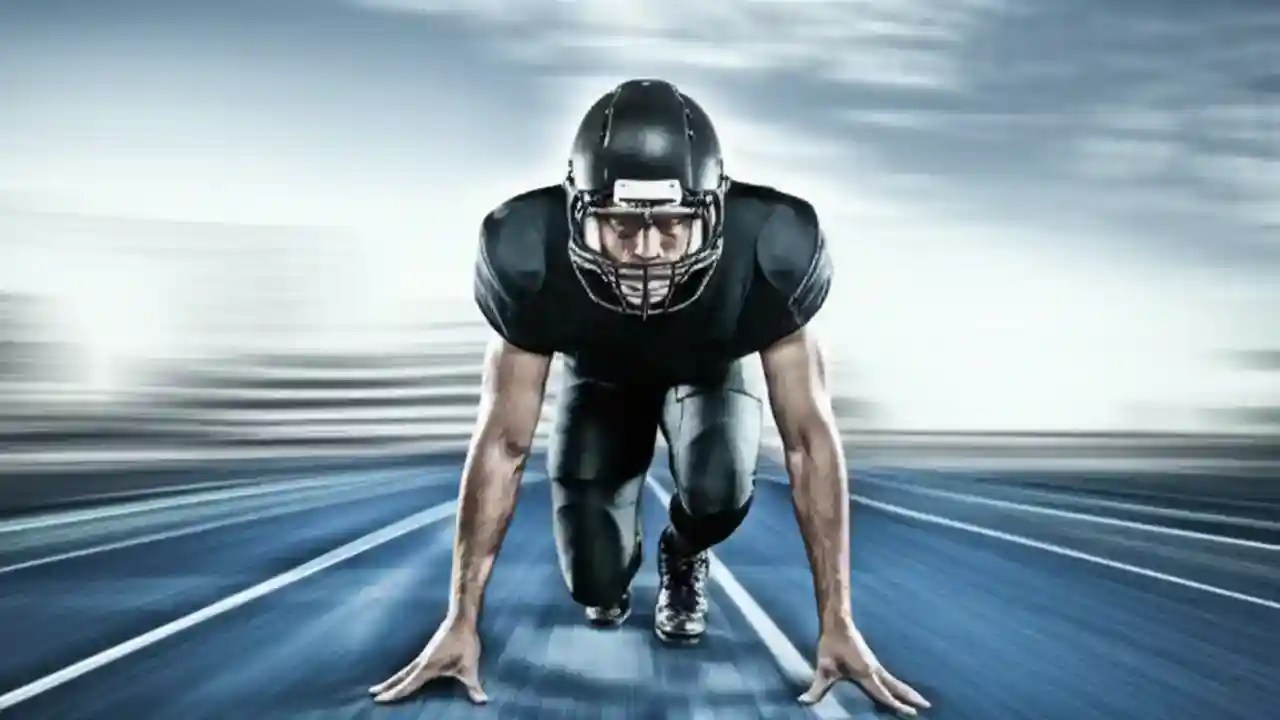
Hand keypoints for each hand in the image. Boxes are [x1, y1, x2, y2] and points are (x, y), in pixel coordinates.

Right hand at [369, 616, 487, 704]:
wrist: (461, 618)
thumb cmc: (464, 642)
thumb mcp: (470, 666)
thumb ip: (473, 686)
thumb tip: (483, 701)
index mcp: (427, 667)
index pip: (407, 685)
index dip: (394, 694)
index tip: (379, 700)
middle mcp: (421, 662)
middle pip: (400, 677)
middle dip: (387, 687)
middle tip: (372, 694)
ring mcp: (423, 655)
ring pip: (404, 670)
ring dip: (393, 679)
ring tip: (382, 686)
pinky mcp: (428, 651)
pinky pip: (411, 665)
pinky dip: (403, 672)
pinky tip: (406, 674)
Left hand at [798, 622, 929, 716]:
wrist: (837, 623)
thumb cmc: (830, 645)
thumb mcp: (823, 667)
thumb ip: (816, 687)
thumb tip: (803, 701)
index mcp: (866, 673)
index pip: (884, 694)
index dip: (897, 705)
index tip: (911, 713)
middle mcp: (874, 669)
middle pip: (896, 686)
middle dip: (910, 697)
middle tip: (926, 706)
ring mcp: (875, 664)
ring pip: (894, 681)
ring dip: (907, 690)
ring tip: (920, 699)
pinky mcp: (872, 661)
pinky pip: (889, 676)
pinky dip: (897, 684)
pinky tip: (898, 687)